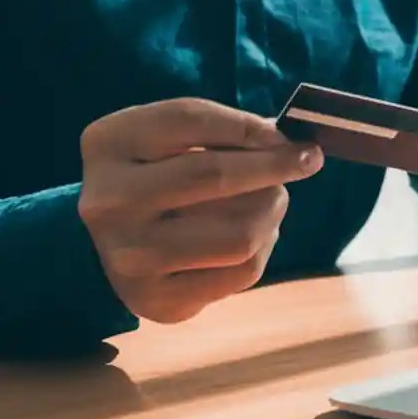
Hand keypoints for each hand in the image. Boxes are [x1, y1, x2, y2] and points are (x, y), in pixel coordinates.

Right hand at [78, 98, 322, 323]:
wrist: (119, 244)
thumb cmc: (160, 177)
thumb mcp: (173, 139)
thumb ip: (223, 132)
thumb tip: (287, 142)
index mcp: (109, 143)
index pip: (189, 120)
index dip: (248, 126)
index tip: (289, 134)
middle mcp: (109, 199)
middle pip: (214, 175)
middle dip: (274, 166)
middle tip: (309, 161)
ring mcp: (128, 255)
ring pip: (240, 233)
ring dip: (272, 211)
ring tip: (272, 200)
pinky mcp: (156, 298)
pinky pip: (243, 271)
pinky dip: (264, 248)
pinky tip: (255, 237)